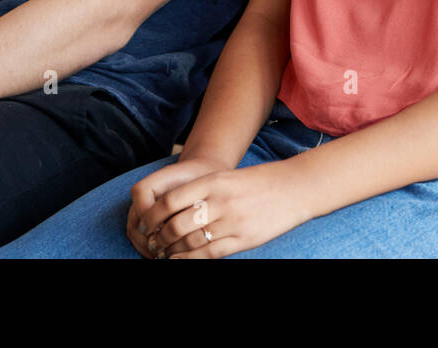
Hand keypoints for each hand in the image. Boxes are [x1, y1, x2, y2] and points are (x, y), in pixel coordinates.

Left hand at [132, 159, 311, 258]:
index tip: (144, 222)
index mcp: (214, 181)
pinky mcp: (243, 240)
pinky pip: (209, 254)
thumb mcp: (226, 177)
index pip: (171, 200)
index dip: (153, 215)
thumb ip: (200, 189)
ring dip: (172, 250)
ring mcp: (233, 222)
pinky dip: (190, 259)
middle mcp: (221, 202)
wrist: (293, 187)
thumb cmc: (256, 181)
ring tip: (163, 252)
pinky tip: (180, 260)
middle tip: (152, 241)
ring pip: (191, 242)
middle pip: (177, 224)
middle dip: (159, 236)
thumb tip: (169, 206)